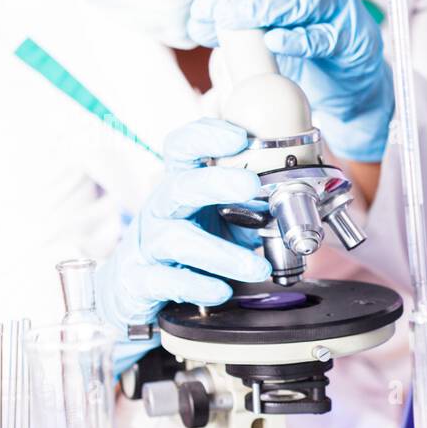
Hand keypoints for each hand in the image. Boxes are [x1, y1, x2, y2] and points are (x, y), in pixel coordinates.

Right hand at [95, 119, 272, 372]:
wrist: (133, 288)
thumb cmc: (187, 246)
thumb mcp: (221, 222)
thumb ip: (253, 211)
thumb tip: (293, 201)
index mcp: (181, 187)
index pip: (183, 148)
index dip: (206, 136)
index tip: (240, 136)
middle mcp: (162, 209)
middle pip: (181, 185)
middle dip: (216, 182)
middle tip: (250, 184)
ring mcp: (148, 244)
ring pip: (178, 239)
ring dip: (223, 253)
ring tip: (258, 267)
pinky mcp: (142, 280)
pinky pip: (167, 280)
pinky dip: (197, 285)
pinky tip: (222, 291)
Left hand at [188, 0, 393, 163]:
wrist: (347, 70)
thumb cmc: (303, 34)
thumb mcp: (268, 12)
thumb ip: (237, 6)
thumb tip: (196, 19)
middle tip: (207, 12)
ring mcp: (332, 3)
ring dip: (257, 10)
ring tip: (229, 23)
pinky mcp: (346, 35)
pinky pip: (321, 35)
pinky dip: (295, 39)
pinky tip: (272, 42)